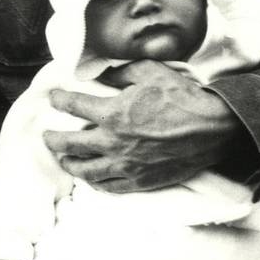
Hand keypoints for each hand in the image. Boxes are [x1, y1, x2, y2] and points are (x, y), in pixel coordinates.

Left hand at [44, 60, 253, 191]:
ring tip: (64, 159)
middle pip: (70, 145)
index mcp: (113, 114)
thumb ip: (119, 72)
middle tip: (46, 136)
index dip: (59, 100)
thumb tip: (99, 72)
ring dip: (69, 164)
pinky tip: (91, 178)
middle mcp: (113, 143)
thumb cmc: (183, 97)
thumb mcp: (150, 72)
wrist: (213, 129)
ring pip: (85, 171)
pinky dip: (95, 182)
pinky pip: (109, 187)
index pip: (73, 106)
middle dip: (53, 139)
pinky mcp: (140, 181)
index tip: (53, 97)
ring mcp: (126, 166)